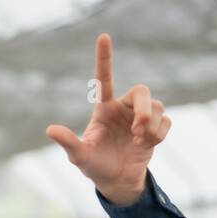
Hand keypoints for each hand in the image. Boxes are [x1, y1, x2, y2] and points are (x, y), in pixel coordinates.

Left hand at [45, 33, 170, 204]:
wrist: (116, 180)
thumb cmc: (95, 165)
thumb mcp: (79, 156)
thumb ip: (68, 142)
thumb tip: (50, 130)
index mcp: (104, 108)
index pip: (104, 78)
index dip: (104, 58)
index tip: (103, 37)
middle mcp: (123, 108)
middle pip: (142, 90)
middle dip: (143, 110)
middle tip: (137, 130)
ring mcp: (140, 117)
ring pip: (157, 106)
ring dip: (151, 125)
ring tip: (139, 140)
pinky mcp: (155, 129)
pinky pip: (166, 122)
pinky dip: (159, 134)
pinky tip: (146, 145)